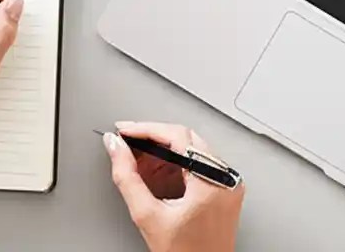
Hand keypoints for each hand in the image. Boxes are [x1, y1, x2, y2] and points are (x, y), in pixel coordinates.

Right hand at [105, 122, 244, 251]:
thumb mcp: (147, 216)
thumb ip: (127, 177)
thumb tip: (116, 148)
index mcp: (211, 181)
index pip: (178, 136)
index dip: (146, 129)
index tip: (125, 130)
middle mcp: (226, 178)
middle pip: (186, 139)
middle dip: (153, 140)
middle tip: (127, 145)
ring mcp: (228, 184)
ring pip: (192, 149)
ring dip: (163, 153)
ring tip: (139, 165)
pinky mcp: (225, 190)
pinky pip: (200, 164)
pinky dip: (176, 165)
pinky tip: (157, 175)